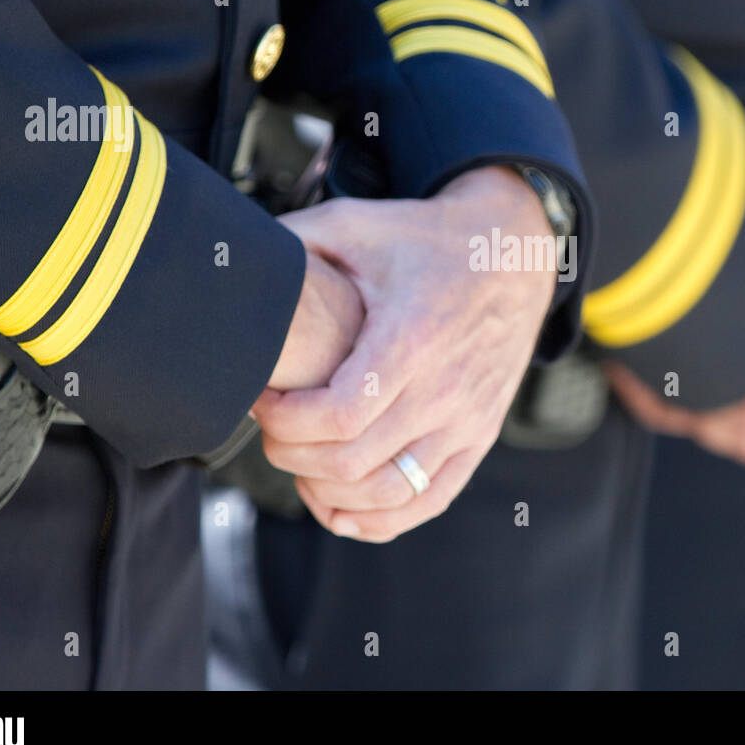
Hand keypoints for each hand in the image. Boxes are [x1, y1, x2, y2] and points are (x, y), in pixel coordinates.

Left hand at [252, 166, 555, 541]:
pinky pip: (427, 501)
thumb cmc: (426, 239)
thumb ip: (293, 241)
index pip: (338, 415)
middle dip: (291, 454)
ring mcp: (467, 419)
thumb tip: (230, 257)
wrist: (514, 253)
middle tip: (271, 428)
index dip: (285, 422)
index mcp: (411, 339)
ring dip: (327, 492)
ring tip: (300, 461)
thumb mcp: (359, 224)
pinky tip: (338, 508)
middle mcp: (444, 388)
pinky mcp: (479, 437)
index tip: (261, 399)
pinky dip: (377, 520)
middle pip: (352, 461)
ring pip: (387, 493)